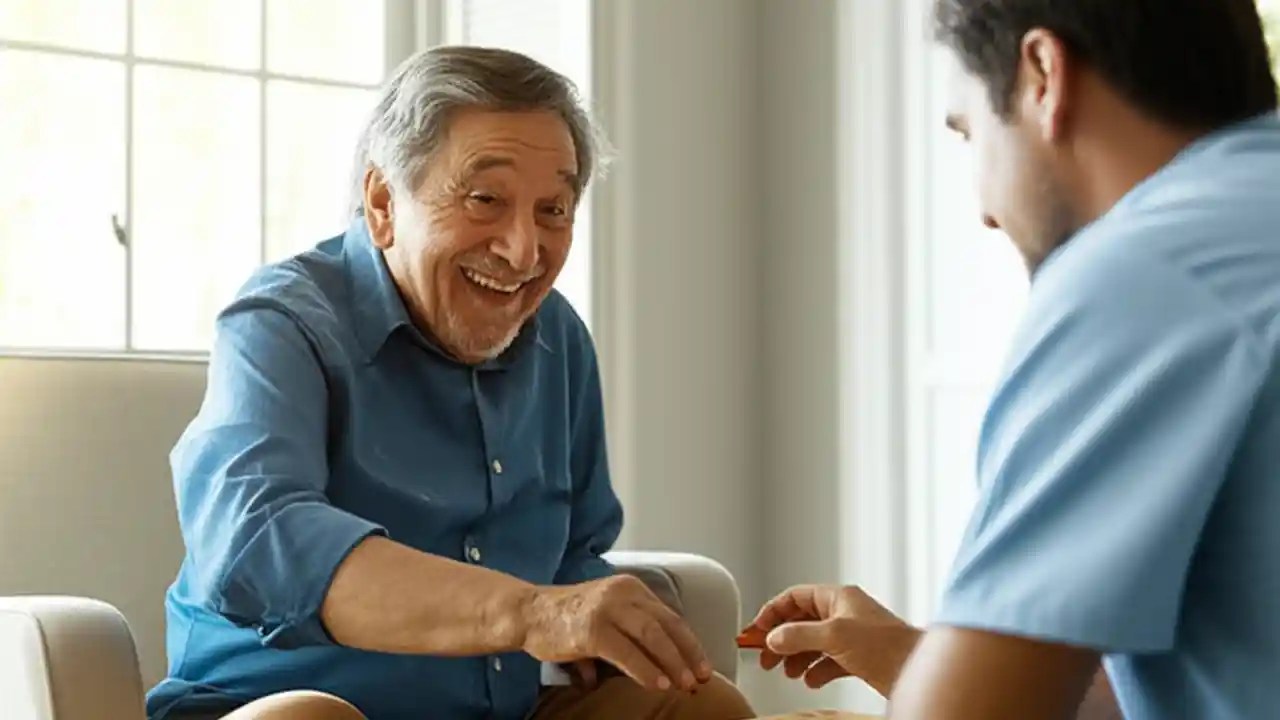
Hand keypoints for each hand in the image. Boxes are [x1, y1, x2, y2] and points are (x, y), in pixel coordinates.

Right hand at [521, 574, 713, 691]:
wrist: (529, 613)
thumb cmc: (568, 618)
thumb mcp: (608, 617)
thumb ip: (632, 637)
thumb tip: (655, 670)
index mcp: (632, 588)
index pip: (670, 617)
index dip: (690, 644)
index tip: (703, 667)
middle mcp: (623, 593)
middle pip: (667, 625)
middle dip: (688, 655)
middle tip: (700, 680)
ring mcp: (608, 609)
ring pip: (652, 636)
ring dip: (672, 663)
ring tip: (684, 685)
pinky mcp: (592, 629)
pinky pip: (627, 652)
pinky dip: (645, 670)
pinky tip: (656, 685)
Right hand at [748, 584, 919, 696]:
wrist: (917, 669)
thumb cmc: (886, 645)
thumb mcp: (834, 636)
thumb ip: (799, 635)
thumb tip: (773, 637)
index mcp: (838, 597)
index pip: (795, 597)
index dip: (773, 612)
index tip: (757, 631)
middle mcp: (843, 613)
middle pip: (801, 622)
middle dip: (781, 640)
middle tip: (765, 658)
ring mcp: (851, 635)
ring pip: (813, 643)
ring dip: (797, 657)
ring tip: (787, 672)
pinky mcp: (858, 657)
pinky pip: (828, 661)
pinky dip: (816, 670)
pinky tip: (812, 681)